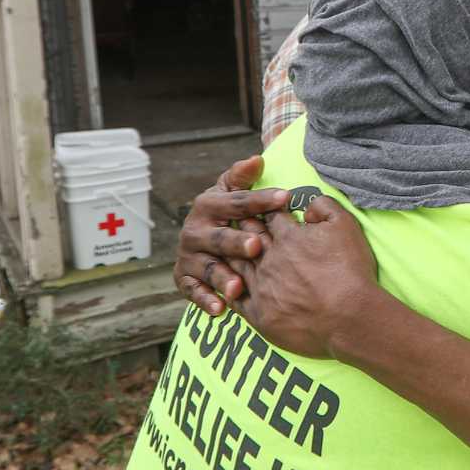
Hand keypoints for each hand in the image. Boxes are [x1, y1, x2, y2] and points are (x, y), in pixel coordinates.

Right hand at [172, 156, 287, 314]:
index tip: (285, 198)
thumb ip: (242, 178)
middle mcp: (195, 230)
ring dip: (222, 277)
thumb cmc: (226, 212)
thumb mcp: (232, 192)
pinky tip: (220, 309)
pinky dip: (205, 300)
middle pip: (220, 238)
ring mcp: (189, 256)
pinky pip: (194, 291)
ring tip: (238, 286)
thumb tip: (257, 159)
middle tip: (257, 246)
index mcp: (208, 204)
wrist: (199, 238)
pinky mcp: (184, 278)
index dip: (261, 199)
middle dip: (237, 242)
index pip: (237, 202)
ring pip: (208, 268)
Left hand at [238, 195, 381, 360]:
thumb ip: (324, 206)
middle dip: (243, 229)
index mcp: (288, 237)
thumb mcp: (346, 226)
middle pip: (248, 238)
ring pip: (236, 265)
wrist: (349, 317)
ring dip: (231, 256)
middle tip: (236, 222)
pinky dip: (229, 288)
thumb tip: (308, 206)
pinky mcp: (259, 314)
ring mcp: (261, 288)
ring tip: (226, 251)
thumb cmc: (350, 271)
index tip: (262, 208)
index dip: (266, 210)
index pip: (270, 217)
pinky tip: (227, 285)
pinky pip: (235, 298)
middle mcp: (269, 260)